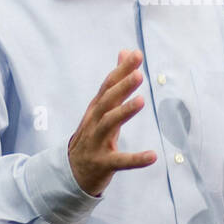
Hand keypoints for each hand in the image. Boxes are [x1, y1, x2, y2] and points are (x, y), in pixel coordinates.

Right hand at [67, 50, 158, 195]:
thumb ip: (116, 82)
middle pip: (107, 101)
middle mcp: (94, 123)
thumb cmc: (92, 136)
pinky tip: (153, 156)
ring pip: (108, 125)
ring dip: (124, 112)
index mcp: (96, 109)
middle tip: (139, 74)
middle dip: (122, 87)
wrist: (71, 172)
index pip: (108, 85)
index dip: (121, 70)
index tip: (136, 54)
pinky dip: (136, 159)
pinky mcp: (102, 164)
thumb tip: (125, 51)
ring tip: (141, 101)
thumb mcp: (101, 109)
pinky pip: (120, 161)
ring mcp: (96, 143)